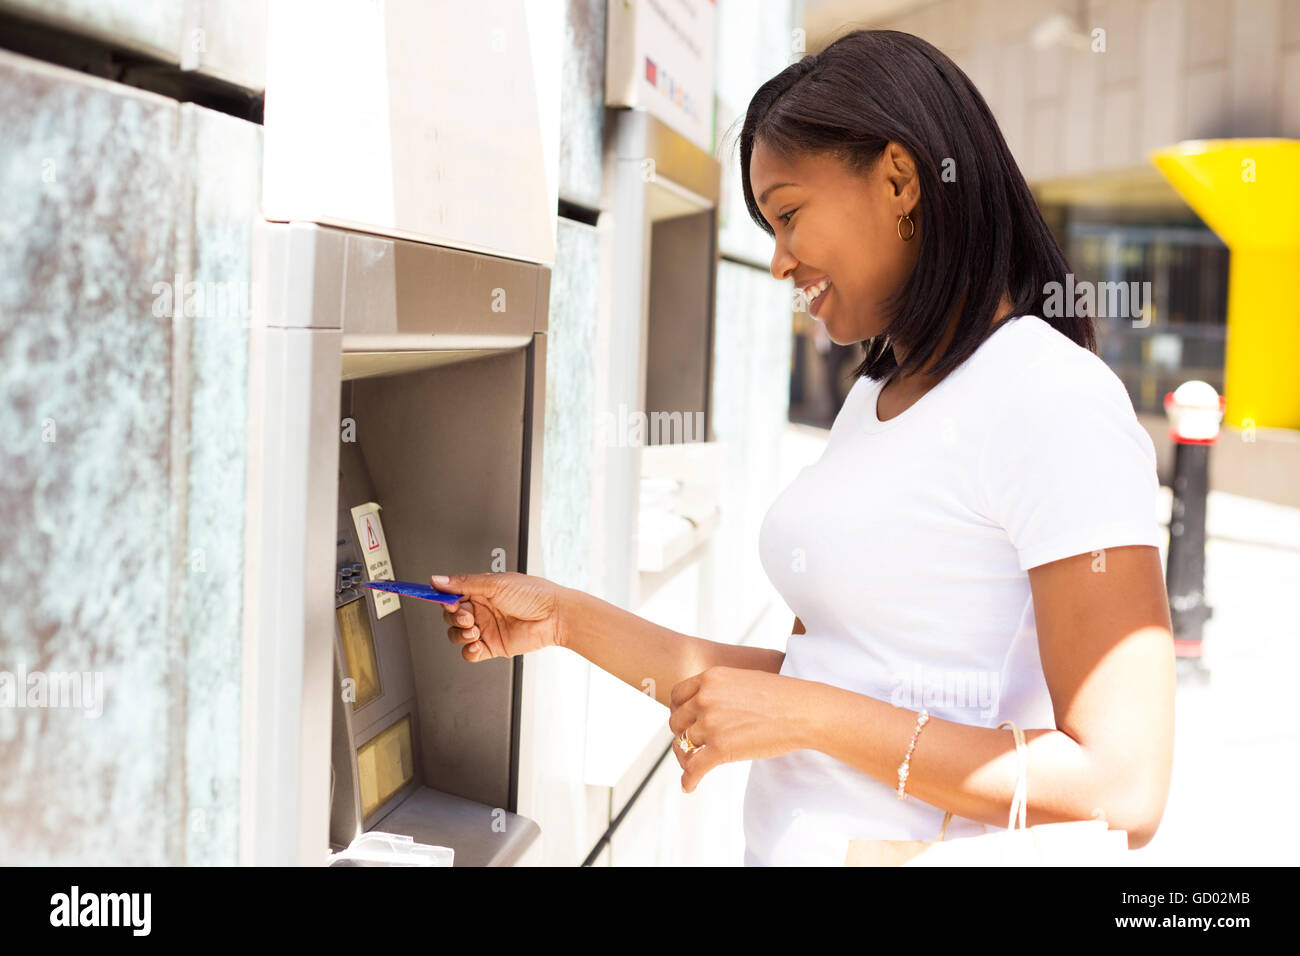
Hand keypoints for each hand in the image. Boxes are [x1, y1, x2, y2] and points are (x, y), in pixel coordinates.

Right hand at [435, 572, 563, 661]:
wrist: (555, 615)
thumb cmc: (534, 594)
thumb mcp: (495, 583)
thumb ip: (464, 584)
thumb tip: (438, 580)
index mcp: (480, 590)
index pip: (452, 594)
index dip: (441, 596)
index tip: (431, 596)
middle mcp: (481, 609)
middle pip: (451, 616)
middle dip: (454, 617)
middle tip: (467, 616)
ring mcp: (486, 628)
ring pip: (457, 635)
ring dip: (459, 634)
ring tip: (473, 630)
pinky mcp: (493, 646)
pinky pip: (470, 653)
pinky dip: (469, 651)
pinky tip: (476, 644)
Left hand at [668, 666, 810, 792]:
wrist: (804, 711)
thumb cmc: (782, 697)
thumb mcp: (743, 680)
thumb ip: (720, 690)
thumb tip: (706, 706)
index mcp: (710, 679)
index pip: (677, 695)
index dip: (678, 710)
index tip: (685, 722)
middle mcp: (705, 698)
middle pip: (677, 721)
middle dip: (683, 734)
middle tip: (692, 745)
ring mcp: (711, 723)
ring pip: (684, 745)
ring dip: (686, 758)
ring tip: (692, 767)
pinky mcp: (720, 748)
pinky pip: (693, 768)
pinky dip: (688, 780)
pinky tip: (689, 787)